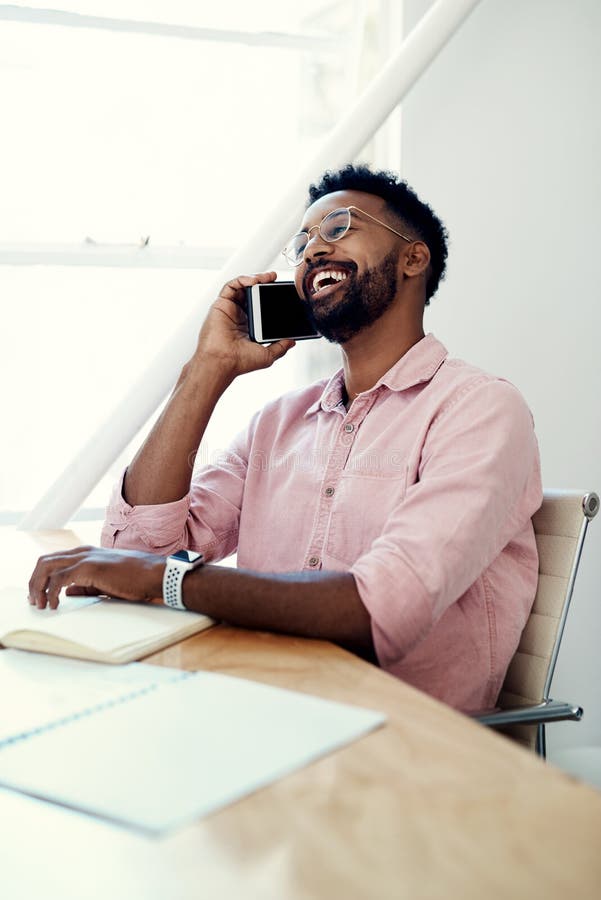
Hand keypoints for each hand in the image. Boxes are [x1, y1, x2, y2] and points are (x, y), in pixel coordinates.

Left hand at [28, 546, 165, 609]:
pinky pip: (59, 579)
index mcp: (86, 553)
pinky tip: (55, 605)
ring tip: (41, 605)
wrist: (153, 574)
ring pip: (46, 567)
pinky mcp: (89, 568)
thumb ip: (85, 586)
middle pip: (44, 562)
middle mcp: (82, 552)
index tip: (39, 596)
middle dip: (34, 582)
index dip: (40, 579)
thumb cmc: (135, 579)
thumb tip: (67, 593)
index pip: (52, 561)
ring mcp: (85, 558)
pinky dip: (51, 593)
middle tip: (35, 602)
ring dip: (38, 587)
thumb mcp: (104, 583)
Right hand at [192, 271, 295, 378]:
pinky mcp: (221, 304)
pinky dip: (243, 279)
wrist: (223, 361)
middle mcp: (239, 316)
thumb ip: (281, 347)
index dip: (271, 298)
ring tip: (269, 277)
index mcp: (249, 326)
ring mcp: (230, 309)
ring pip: (243, 287)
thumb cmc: (240, 362)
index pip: (261, 306)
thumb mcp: (268, 355)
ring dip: (256, 278)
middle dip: (265, 284)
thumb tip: (292, 341)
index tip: (282, 294)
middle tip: (276, 280)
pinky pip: (231, 286)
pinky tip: (254, 281)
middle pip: (253, 293)